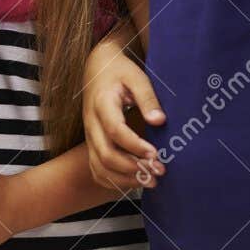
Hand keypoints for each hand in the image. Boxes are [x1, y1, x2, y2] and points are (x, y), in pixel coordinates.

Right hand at [82, 41, 164, 190]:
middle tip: (159, 172)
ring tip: (150, 181)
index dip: (135, 146)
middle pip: (106, 154)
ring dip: (125, 179)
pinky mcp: (92, 143)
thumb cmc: (120, 72)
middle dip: (133, 168)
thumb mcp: (137, 77)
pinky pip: (96, 169)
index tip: (156, 154)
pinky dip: (114, 181)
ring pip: (100, 166)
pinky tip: (133, 181)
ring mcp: (89, 136)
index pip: (115, 131)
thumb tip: (159, 121)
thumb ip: (148, 98)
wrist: (97, 69)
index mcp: (102, 104)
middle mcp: (92, 123)